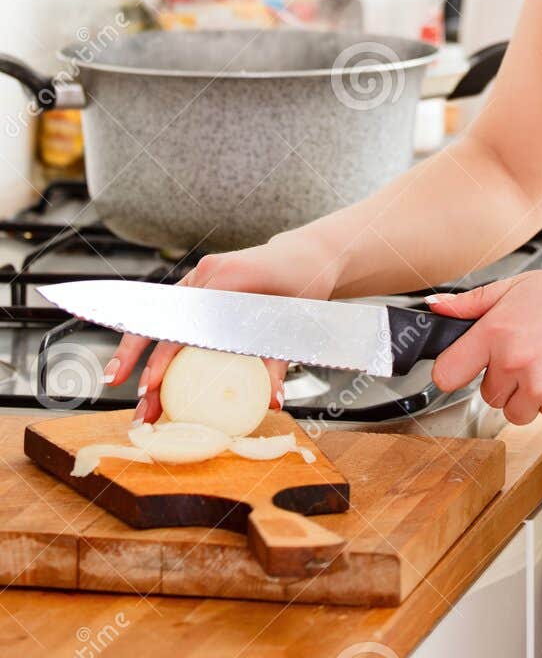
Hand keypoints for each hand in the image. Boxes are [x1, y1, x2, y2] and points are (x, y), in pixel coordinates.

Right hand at [103, 225, 342, 423]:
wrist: (309, 255)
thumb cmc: (304, 283)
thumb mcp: (294, 322)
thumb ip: (277, 362)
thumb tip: (272, 401)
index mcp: (227, 277)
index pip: (186, 321)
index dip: (165, 355)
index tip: (151, 383)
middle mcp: (208, 273)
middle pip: (161, 317)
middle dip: (133, 354)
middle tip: (117, 386)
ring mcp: (202, 277)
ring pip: (163, 318)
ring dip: (144, 356)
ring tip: (143, 398)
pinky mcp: (202, 286)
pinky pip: (175, 315)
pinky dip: (162, 344)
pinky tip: (156, 376)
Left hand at [427, 269, 541, 425]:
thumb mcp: (524, 286)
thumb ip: (474, 302)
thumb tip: (436, 309)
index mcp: (498, 330)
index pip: (448, 372)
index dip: (454, 371)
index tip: (463, 368)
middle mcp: (515, 362)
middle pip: (487, 394)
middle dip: (505, 379)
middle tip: (533, 351)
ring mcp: (540, 387)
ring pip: (515, 411)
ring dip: (529, 395)